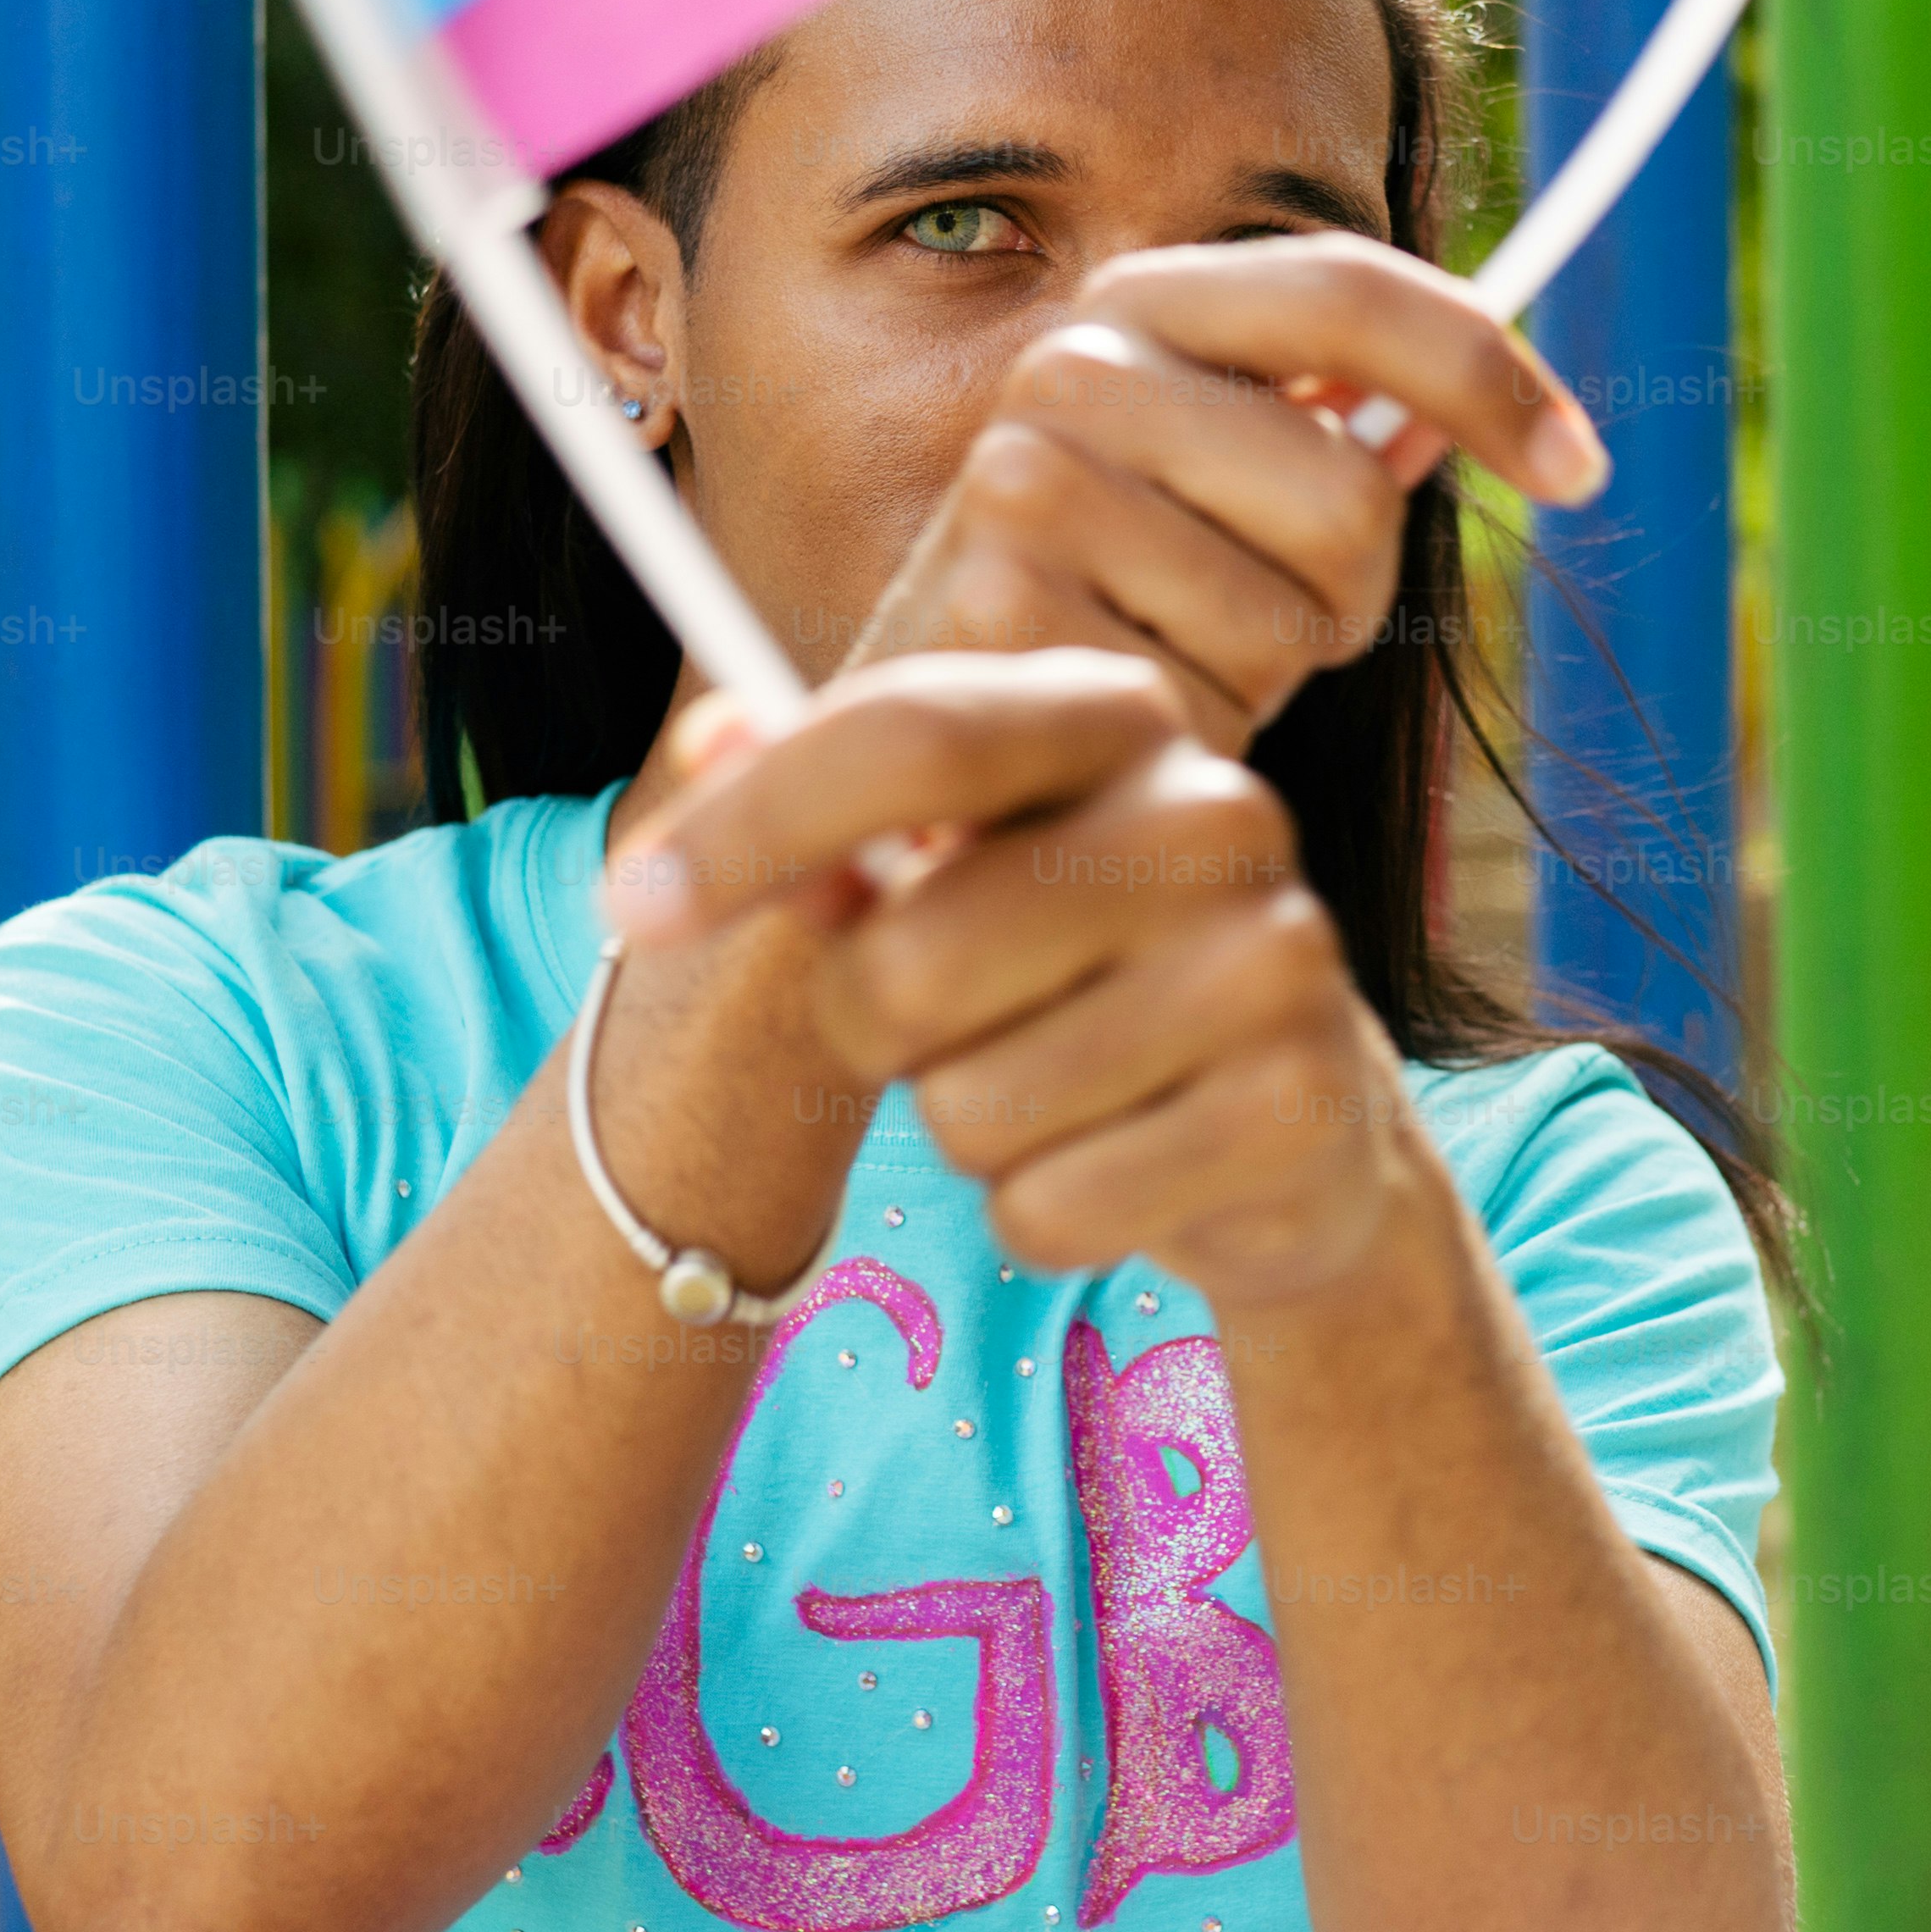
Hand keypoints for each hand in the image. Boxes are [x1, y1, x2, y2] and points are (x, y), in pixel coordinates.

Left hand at [610, 650, 1438, 1311]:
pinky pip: (1053, 1210)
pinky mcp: (1302, 1110)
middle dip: (872, 1027)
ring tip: (1056, 1091)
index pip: (906, 737)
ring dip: (969, 1129)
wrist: (1290, 1122)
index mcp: (1114, 715)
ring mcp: (1277, 958)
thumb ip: (826, 803)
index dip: (749, 823)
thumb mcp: (948, 866)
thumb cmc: (1073, 970)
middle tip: (937, 1030)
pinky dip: (1043, 1215)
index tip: (628, 900)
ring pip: (973, 1105)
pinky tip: (1118, 1165)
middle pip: (909, 955)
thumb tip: (708, 735)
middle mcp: (1215, 811)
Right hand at [846, 234, 1611, 750]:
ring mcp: (1024, 487)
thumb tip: (1525, 430)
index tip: (1580, 470)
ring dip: (1273, 666)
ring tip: (1179, 659)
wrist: (934, 719)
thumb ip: (1343, 429)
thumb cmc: (1115, 594)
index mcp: (1137, 299)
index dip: (1489, 375)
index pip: (1350, 291)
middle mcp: (1067, 367)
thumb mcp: (1223, 475)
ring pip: (1297, 605)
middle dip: (1348, 587)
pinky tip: (1132, 715)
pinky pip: (1221, 695)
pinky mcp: (1010, 615)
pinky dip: (1208, 730)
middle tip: (1265, 615)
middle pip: (1349, 487)